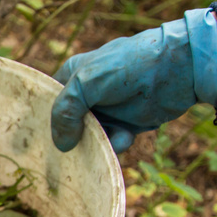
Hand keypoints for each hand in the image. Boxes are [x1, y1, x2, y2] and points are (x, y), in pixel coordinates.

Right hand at [51, 7, 216, 152]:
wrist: (176, 69)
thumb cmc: (126, 66)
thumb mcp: (84, 83)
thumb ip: (65, 112)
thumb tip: (62, 145)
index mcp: (73, 77)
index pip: (50, 102)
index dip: (44, 119)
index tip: (40, 138)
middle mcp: (88, 96)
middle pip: (68, 125)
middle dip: (69, 138)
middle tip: (67, 151)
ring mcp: (107, 111)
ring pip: (89, 137)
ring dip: (95, 143)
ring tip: (104, 140)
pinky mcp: (126, 124)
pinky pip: (112, 141)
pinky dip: (116, 143)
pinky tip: (125, 137)